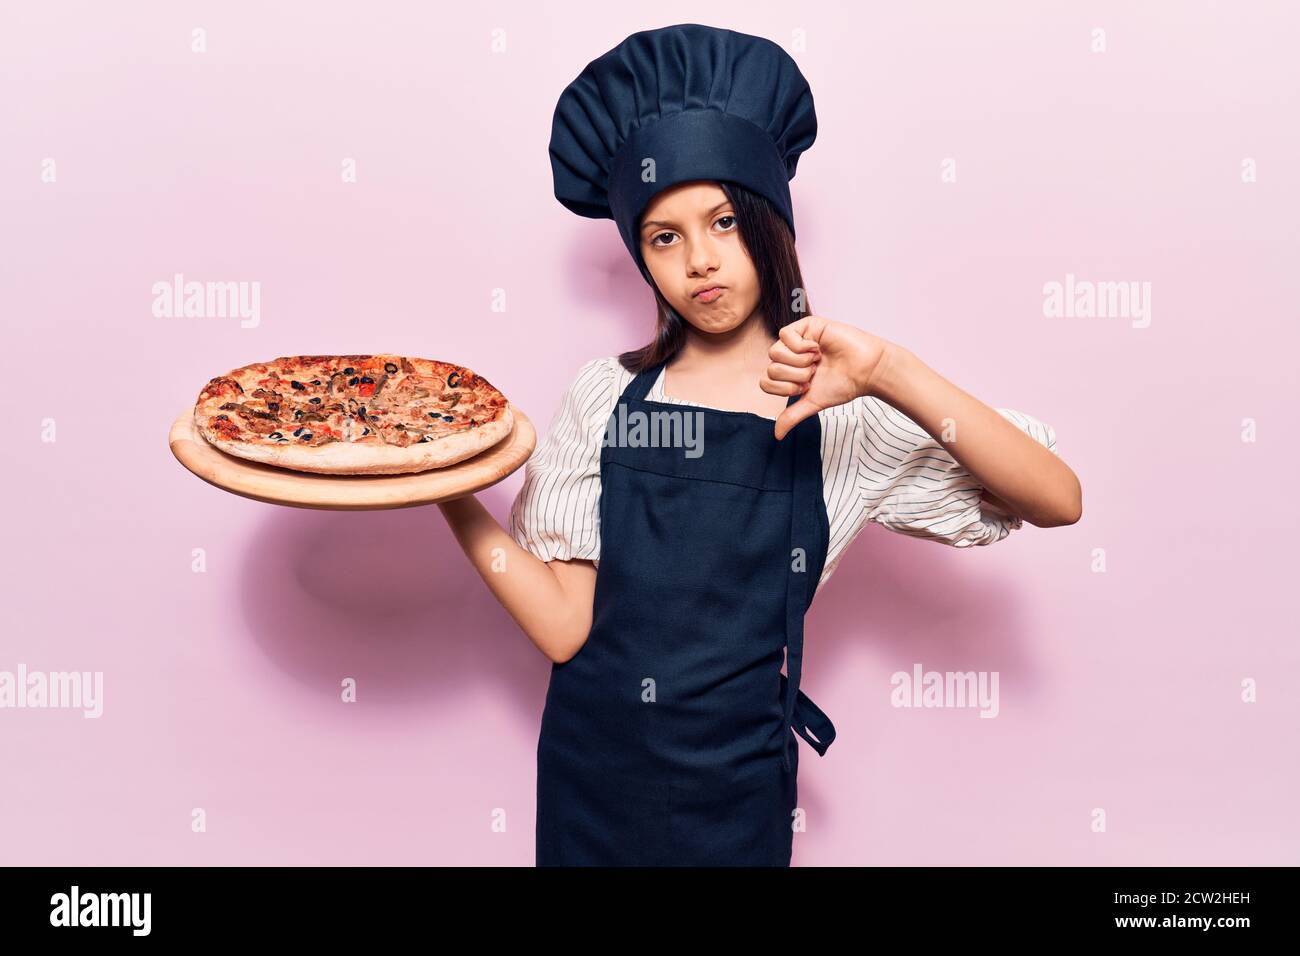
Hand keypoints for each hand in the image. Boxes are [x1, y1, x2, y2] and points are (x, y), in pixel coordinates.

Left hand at [762, 315, 892, 440]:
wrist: (866, 371)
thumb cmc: (844, 385)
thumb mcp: (813, 403)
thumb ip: (792, 416)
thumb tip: (777, 435)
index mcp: (790, 374)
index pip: (767, 382)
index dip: (785, 388)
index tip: (806, 387)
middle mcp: (791, 357)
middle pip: (772, 368)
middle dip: (796, 376)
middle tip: (815, 372)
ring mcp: (797, 340)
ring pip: (775, 352)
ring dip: (799, 362)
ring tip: (817, 360)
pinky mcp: (806, 325)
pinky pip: (785, 334)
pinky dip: (801, 346)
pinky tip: (817, 348)